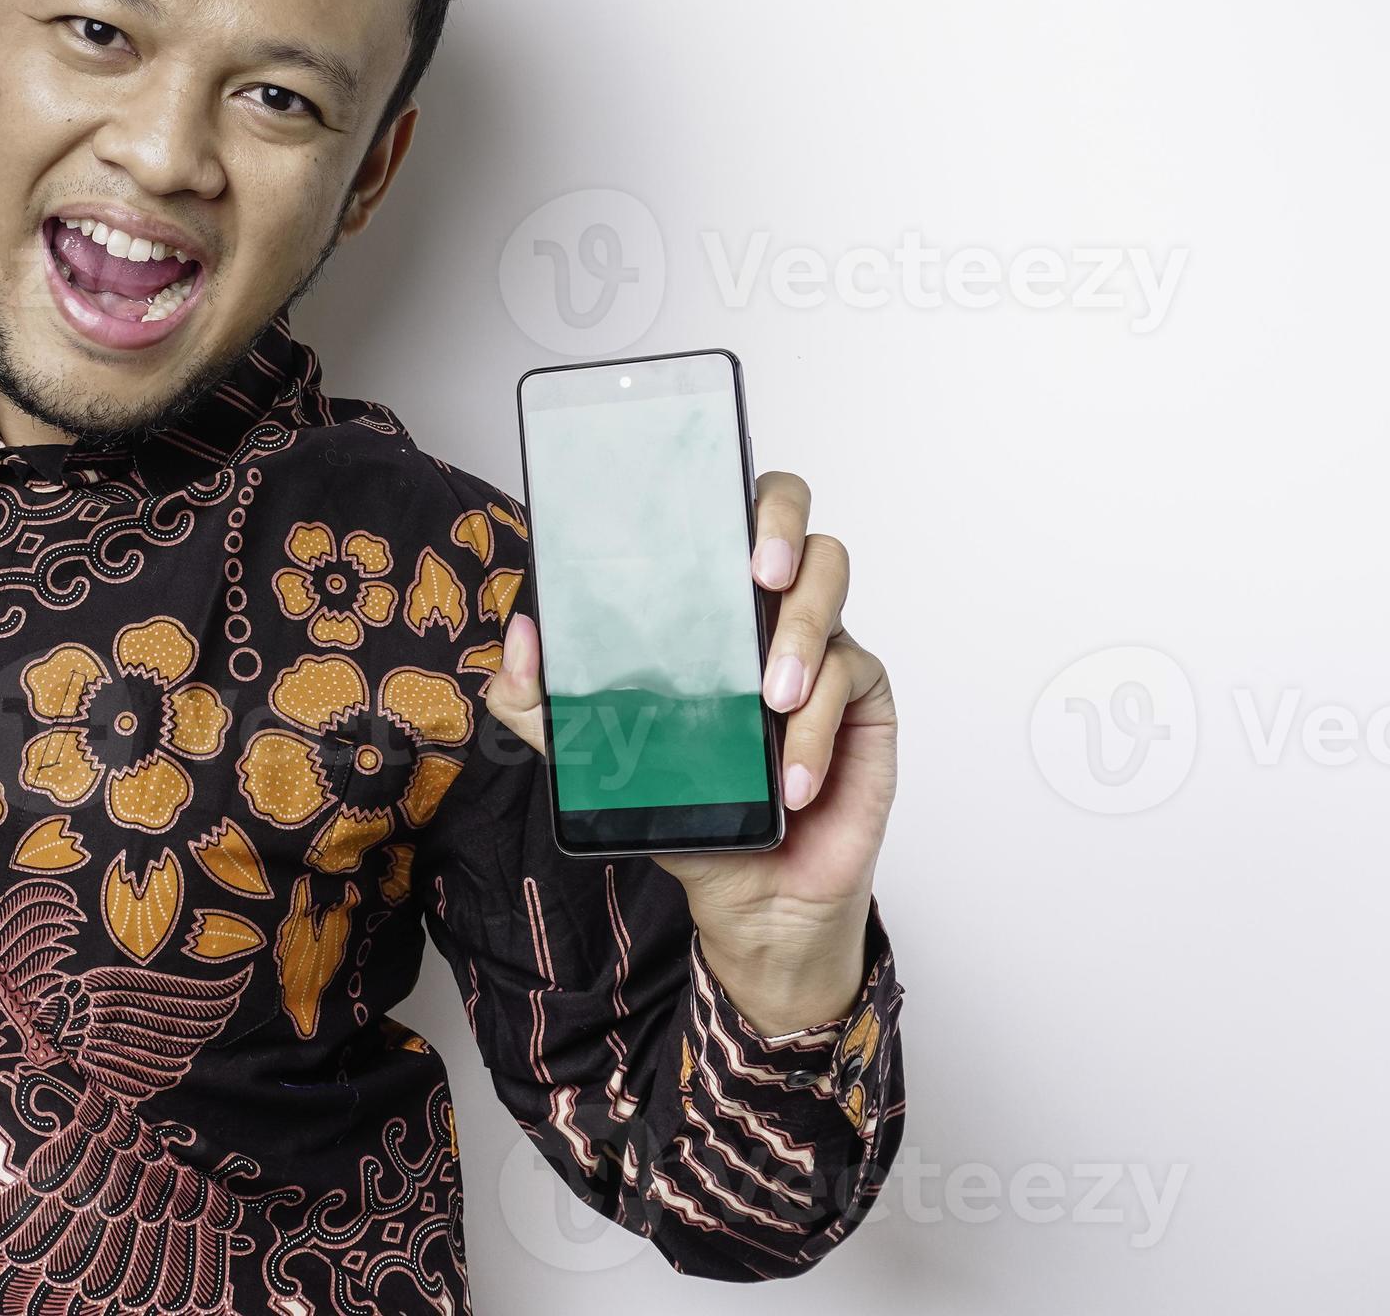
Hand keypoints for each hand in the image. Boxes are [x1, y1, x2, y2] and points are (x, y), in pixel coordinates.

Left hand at [482, 471, 896, 1032]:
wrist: (752, 893)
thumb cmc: (686, 807)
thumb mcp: (594, 757)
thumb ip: (542, 702)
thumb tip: (524, 634)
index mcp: (708, 608)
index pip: (728, 515)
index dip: (730, 495)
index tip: (711, 509)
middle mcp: (769, 611)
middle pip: (797, 522)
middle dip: (782, 530)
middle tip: (758, 576)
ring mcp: (823, 648)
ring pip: (831, 584)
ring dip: (801, 635)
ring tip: (769, 699)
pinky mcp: (864, 697)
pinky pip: (849, 678)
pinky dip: (816, 730)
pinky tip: (791, 780)